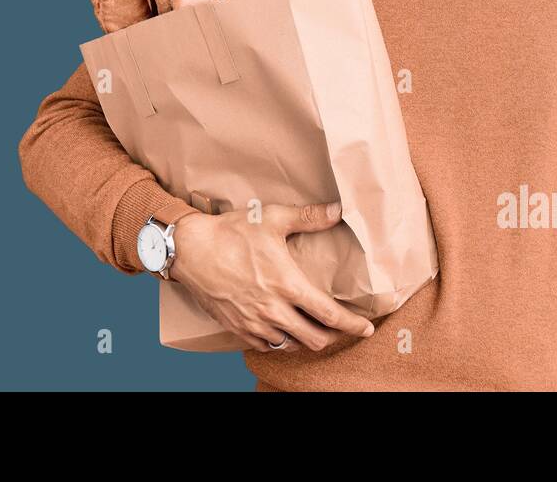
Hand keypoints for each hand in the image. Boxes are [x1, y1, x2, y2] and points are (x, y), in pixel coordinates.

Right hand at [169, 201, 375, 352]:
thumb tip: (338, 210)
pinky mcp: (237, 327)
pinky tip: (282, 330)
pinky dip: (279, 342)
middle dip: (333, 336)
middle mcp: (273, 310)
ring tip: (312, 329)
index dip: (353, 325)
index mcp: (287, 284)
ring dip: (305, 340)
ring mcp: (254, 322)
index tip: (366, 328)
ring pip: (291, 345)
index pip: (330, 315)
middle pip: (315, 339)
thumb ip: (308, 217)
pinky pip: (265, 345)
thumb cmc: (232, 232)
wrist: (190, 249)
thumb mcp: (272, 218)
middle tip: (339, 327)